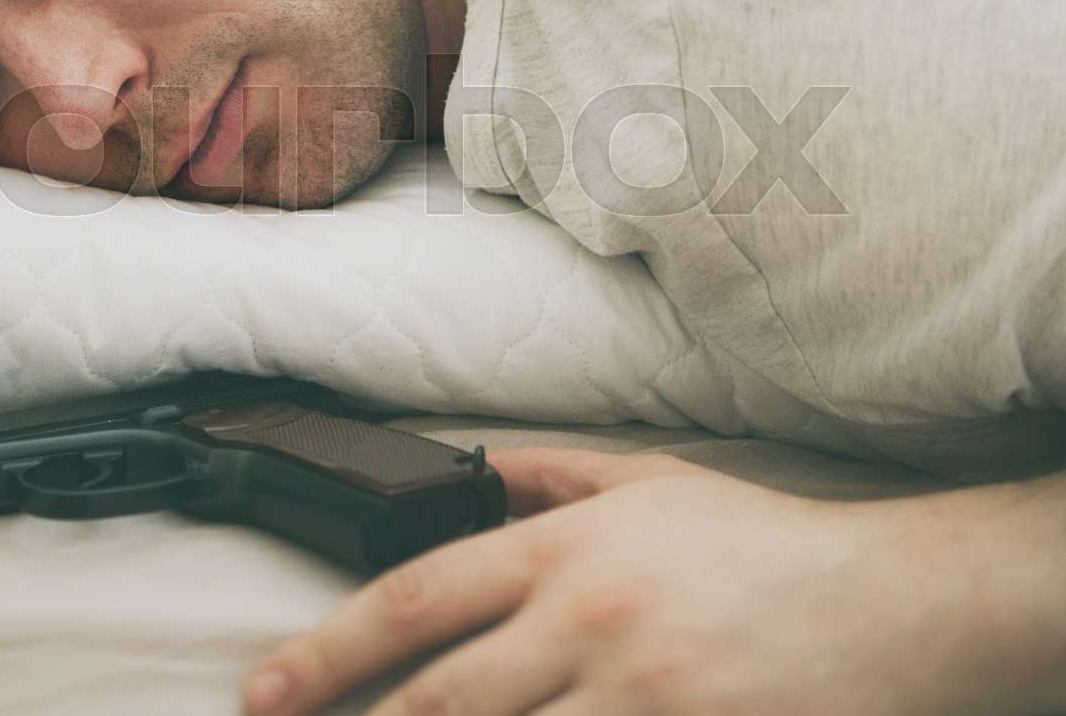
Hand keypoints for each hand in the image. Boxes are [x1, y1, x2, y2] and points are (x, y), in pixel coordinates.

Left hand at [240, 446, 1000, 715]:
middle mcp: (588, 621)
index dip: (331, 648)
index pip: (417, 595)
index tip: (268, 688)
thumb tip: (475, 466)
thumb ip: (554, 473)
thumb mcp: (650, 482)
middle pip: (441, 697)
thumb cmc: (762, 543)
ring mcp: (640, 695)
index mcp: (567, 548)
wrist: (892, 603)